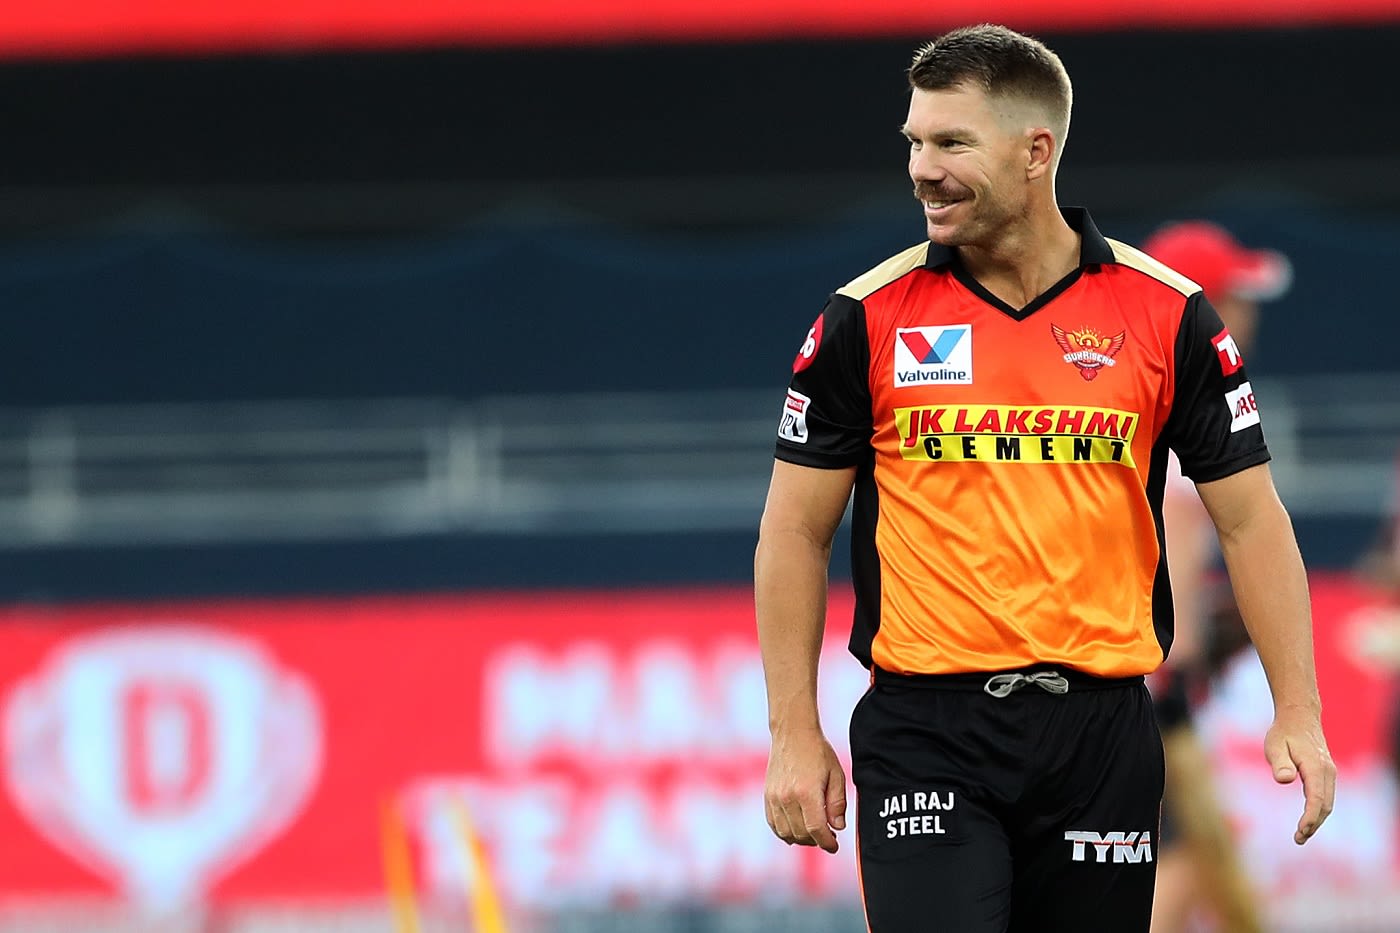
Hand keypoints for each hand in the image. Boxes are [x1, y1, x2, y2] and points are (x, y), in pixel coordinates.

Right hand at [764, 726, 846, 852]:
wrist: (792, 733)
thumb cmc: (818, 752)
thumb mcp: (836, 775)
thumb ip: (837, 803)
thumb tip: (837, 827)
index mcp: (807, 792)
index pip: (816, 830)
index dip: (827, 843)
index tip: (834, 846)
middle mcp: (787, 797)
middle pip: (801, 834)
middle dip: (816, 841)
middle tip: (827, 836)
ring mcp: (774, 798)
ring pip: (786, 833)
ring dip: (801, 839)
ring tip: (813, 832)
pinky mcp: (767, 796)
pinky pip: (774, 824)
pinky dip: (785, 832)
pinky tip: (797, 827)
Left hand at [1263, 707, 1335, 844]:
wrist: (1299, 718)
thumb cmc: (1283, 733)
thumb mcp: (1274, 745)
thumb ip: (1279, 763)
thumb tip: (1284, 780)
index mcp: (1315, 767)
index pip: (1316, 798)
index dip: (1310, 817)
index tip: (1301, 831)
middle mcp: (1327, 772)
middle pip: (1324, 805)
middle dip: (1313, 824)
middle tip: (1298, 839)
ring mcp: (1329, 773)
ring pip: (1327, 803)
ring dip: (1316, 820)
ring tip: (1301, 835)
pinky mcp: (1327, 774)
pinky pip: (1325, 797)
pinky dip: (1318, 811)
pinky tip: (1307, 820)